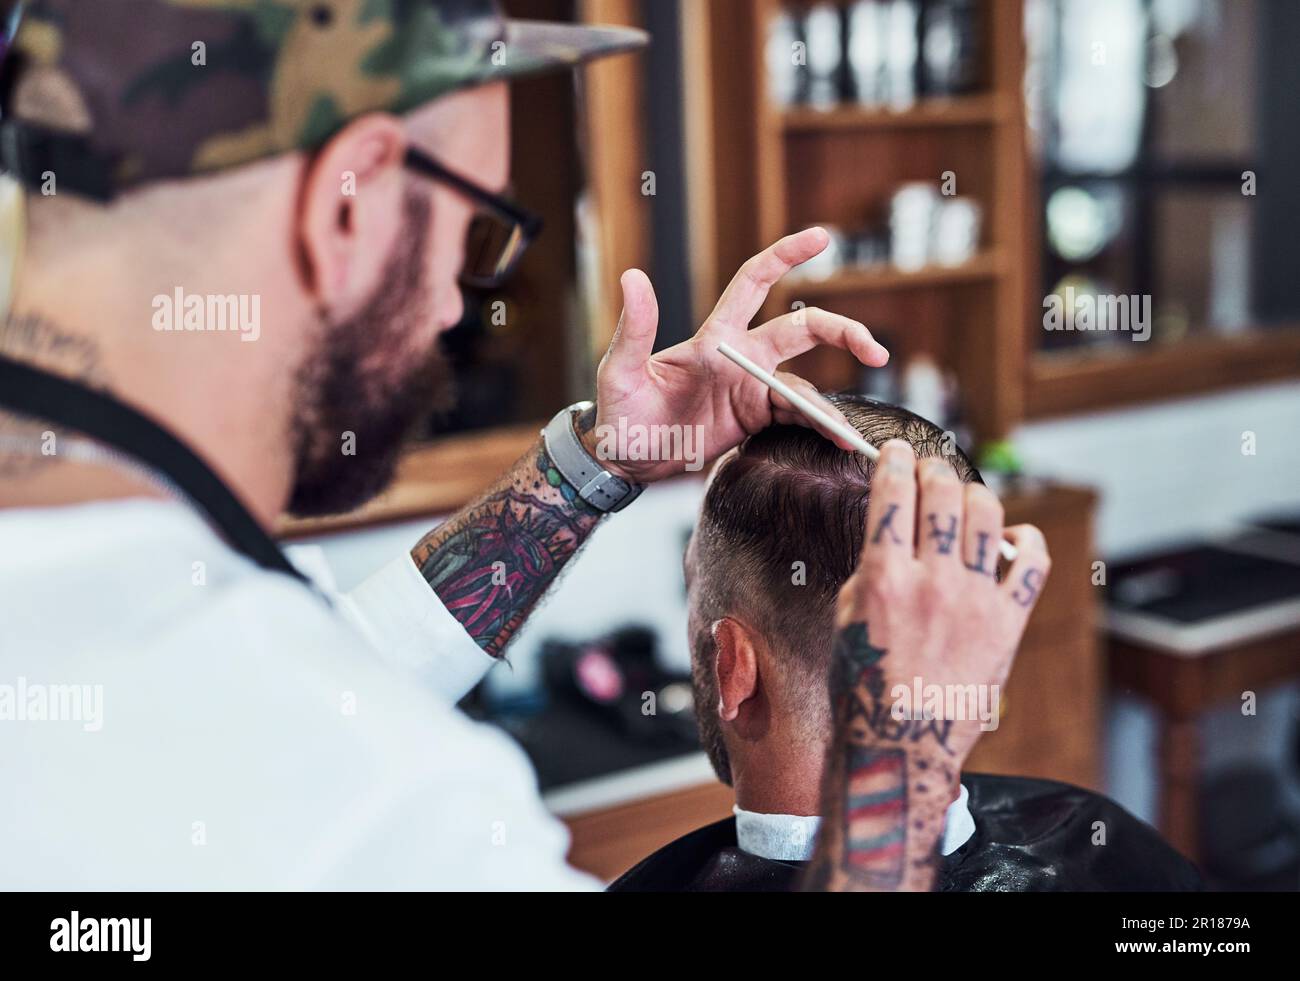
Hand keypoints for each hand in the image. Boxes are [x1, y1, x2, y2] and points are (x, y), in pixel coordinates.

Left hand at [585, 228, 889, 483]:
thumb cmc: (618, 412)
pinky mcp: (755, 420)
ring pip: (805, 385)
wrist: (626, 461)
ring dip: (828, 406)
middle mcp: (741, 358)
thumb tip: (633, 277)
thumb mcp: (619, 371)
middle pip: (803, 331)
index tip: (820, 238)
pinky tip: (838, 440)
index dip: (785, 256)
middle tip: (875, 349)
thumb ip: (634, 328)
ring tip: (845, 432)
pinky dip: (819, 428)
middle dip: (843, 333)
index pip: (755, 282)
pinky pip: (797, 418)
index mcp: (714, 336)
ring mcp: (752, 390)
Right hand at [806, 441, 1050, 890]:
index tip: (897, 452)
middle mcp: (934, 582)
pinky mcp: (1008, 623)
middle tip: (929, 471)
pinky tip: (1013, 537)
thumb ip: (874, 566)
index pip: (895, 493)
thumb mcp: (847, 616)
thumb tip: (896, 528)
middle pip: (945, 494)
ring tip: (964, 499)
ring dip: (974, 496)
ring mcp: (976, 601)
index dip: (896, 461)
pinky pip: (1033, 563)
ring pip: (989, 516)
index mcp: (885, 577)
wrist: (899, 744)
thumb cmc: (862, 684)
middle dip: (935, 471)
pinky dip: (1027, 540)